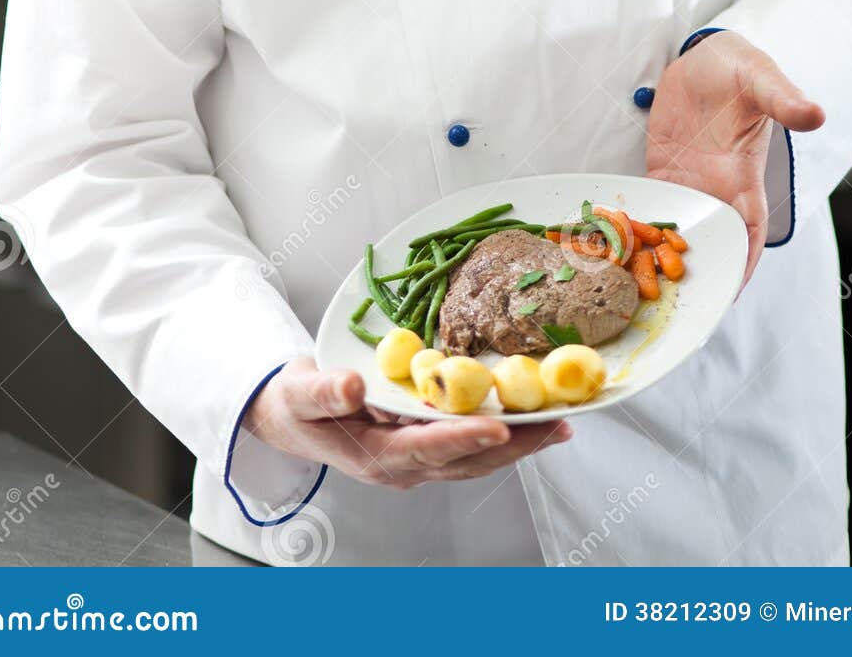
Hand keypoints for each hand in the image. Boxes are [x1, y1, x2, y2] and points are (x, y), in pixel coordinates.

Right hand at [245, 356, 571, 488]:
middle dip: (514, 446)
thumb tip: (353, 384)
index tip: (499, 428)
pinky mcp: (424, 449)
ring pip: (475, 458)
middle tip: (557, 426)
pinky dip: (502, 436)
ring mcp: (417, 462)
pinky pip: (469, 446)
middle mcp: (403, 466)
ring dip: (519, 444)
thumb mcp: (299, 393)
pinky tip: (529, 422)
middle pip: (466, 460)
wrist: (291, 415)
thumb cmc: (294, 403)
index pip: (426, 449)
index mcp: (375, 456)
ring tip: (560, 425)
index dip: (463, 439)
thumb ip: (325, 391)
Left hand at [646, 30, 824, 286]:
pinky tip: (619, 250)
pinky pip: (652, 205)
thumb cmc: (739, 67)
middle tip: (677, 304)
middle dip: (700, 271)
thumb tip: (815, 113)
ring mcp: (688, 180)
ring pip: (679, 229)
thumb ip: (783, 98)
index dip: (743, 260)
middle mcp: (716, 186)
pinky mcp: (662, 169)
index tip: (731, 290)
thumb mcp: (761, 77)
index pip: (748, 228)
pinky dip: (640, 226)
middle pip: (711, 239)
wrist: (706, 56)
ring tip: (642, 290)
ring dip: (664, 256)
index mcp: (744, 173)